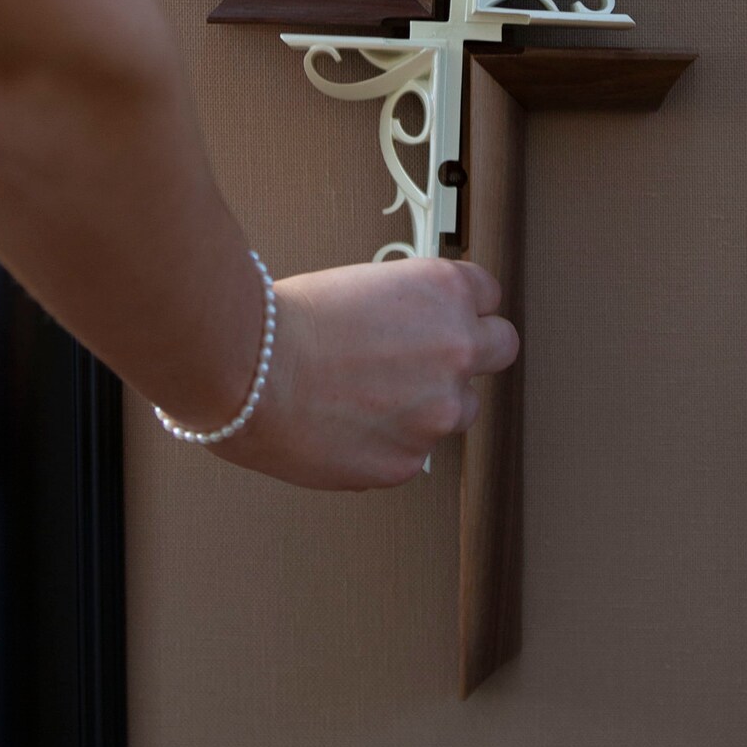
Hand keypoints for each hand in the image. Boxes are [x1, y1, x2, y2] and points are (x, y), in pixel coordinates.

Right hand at [207, 255, 517, 489]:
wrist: (246, 372)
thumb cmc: (286, 323)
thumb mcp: (363, 285)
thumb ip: (409, 308)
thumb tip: (416, 328)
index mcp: (445, 292)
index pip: (488, 295)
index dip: (461, 306)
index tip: (444, 316)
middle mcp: (456, 350)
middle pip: (499, 348)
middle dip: (469, 352)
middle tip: (427, 359)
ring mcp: (438, 411)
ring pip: (458, 408)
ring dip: (427, 404)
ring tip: (367, 397)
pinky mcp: (410, 461)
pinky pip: (413, 451)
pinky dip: (387, 443)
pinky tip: (346, 425)